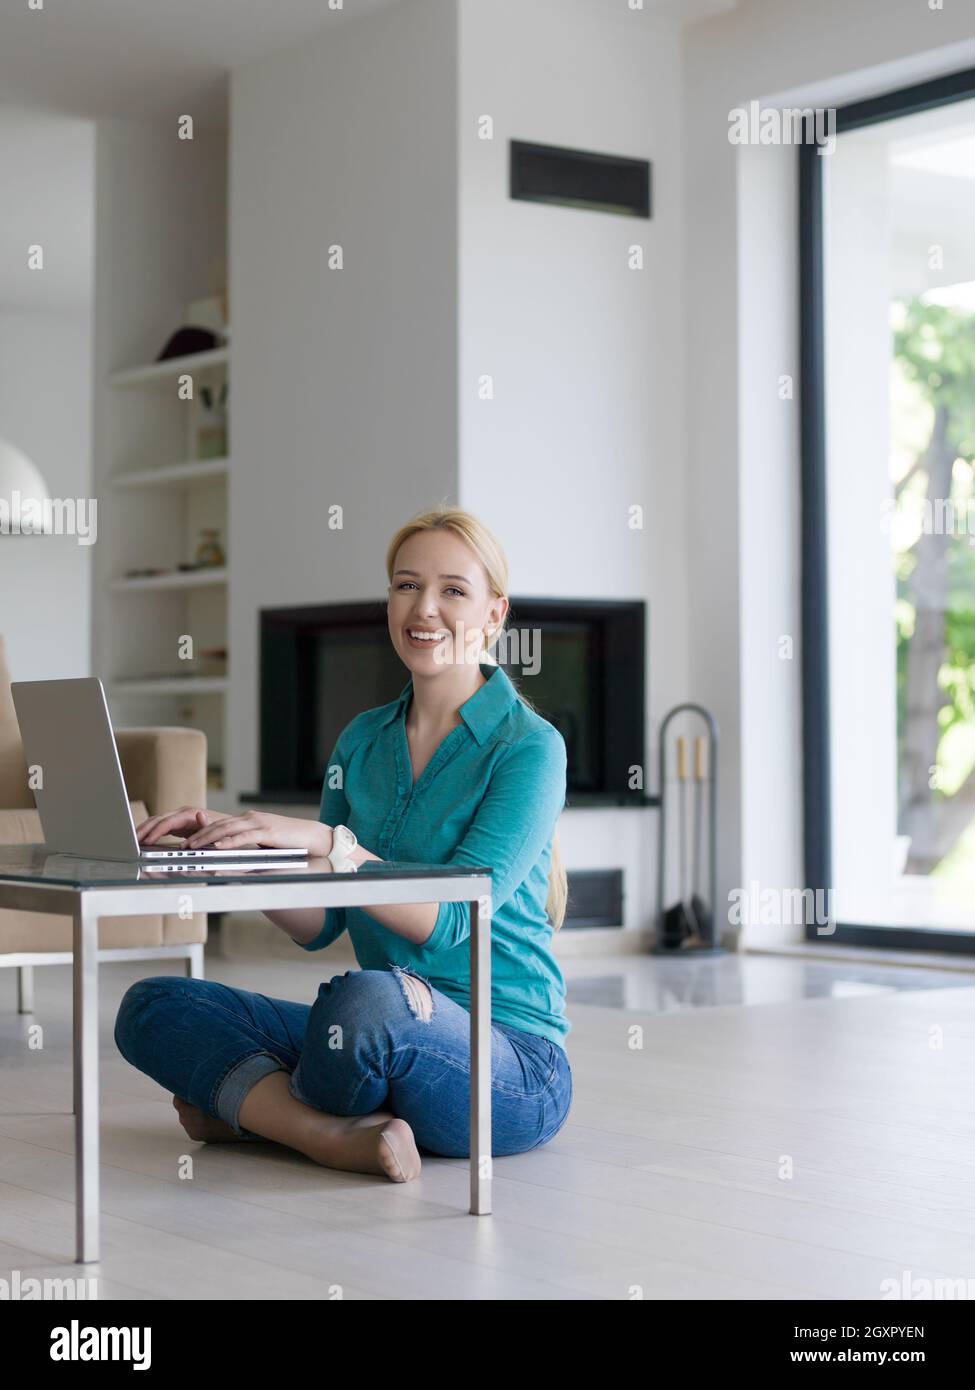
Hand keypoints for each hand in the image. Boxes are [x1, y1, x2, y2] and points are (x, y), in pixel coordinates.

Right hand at [136, 806, 221, 845]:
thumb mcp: (216, 828)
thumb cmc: (221, 829)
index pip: (167, 822)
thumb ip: (207, 824)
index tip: (146, 841)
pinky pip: (159, 826)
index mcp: (189, 814)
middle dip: (144, 830)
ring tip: (132, 840)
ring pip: (156, 821)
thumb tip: (199, 815)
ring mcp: (178, 817)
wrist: (227, 828)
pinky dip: (149, 831)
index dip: (155, 831)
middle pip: (157, 819)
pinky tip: (142, 839)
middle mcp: (182, 813)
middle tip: (132, 841)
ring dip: (144, 830)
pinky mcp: (177, 824)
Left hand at [180, 809, 331, 855]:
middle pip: (219, 824)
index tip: (188, 841)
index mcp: (249, 820)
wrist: (312, 836)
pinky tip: (217, 847)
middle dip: (199, 834)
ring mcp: (258, 823)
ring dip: (207, 838)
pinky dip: (229, 842)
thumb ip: (249, 843)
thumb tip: (233, 854)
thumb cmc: (290, 841)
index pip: (221, 824)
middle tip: (183, 844)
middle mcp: (251, 818)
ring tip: (192, 846)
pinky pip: (243, 836)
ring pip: (227, 828)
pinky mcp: (267, 831)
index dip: (202, 832)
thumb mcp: (264, 841)